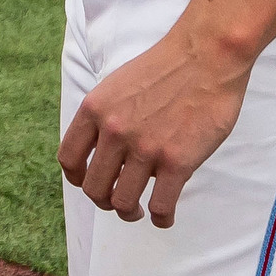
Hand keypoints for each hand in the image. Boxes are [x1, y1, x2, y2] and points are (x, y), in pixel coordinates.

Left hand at [59, 20, 251, 227]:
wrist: (206, 56)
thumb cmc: (166, 67)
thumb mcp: (118, 84)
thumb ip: (105, 116)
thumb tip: (101, 148)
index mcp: (95, 110)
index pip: (69, 159)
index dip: (78, 179)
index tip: (91, 184)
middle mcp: (114, 131)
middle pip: (93, 188)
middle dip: (104, 201)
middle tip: (120, 201)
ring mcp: (144, 149)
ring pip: (123, 203)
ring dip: (130, 213)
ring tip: (140, 211)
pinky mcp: (176, 162)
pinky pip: (161, 207)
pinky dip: (161, 218)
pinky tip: (165, 216)